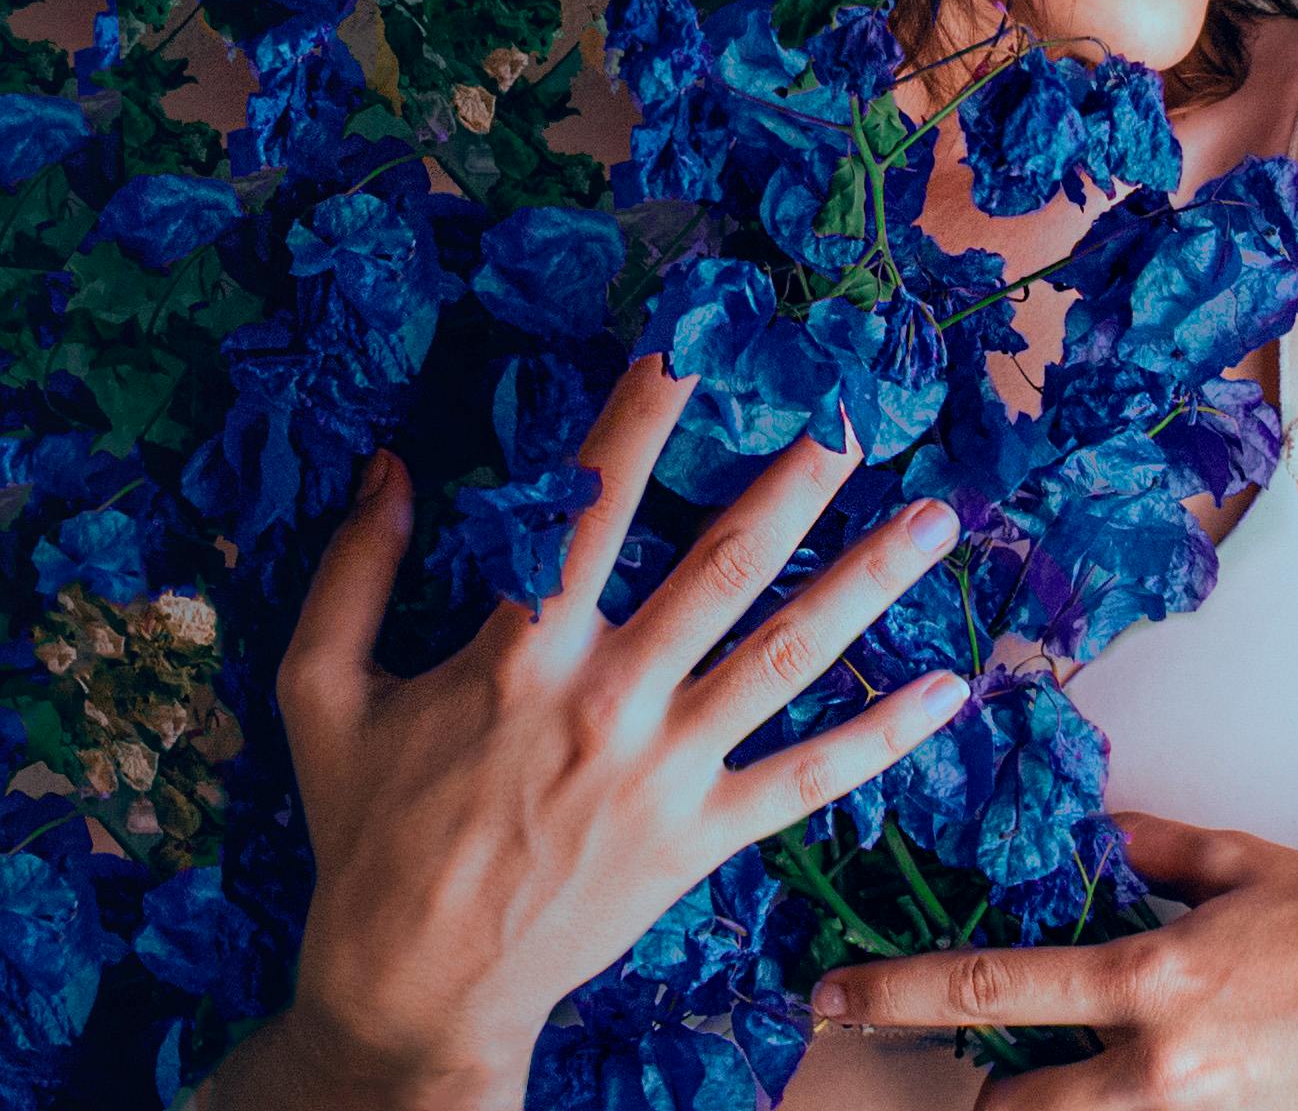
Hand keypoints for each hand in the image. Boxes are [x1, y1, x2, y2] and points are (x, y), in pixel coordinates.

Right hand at [271, 352, 968, 1102]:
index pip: (593, 499)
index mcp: (520, 652)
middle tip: (862, 404)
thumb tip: (388, 464)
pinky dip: (882, 736)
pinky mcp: (703, 836)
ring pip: (788, 657)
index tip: (695, 334)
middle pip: (726, 563)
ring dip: (868, 583)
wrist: (411, 991)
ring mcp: (667, 770)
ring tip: (940, 518)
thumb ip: (351, 573)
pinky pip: (808, 779)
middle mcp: (609, 698)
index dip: (645, 409)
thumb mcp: (321, 696)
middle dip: (798, 476)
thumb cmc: (370, 832)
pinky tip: (949, 689)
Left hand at [809, 807, 1297, 1108]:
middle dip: (972, 1086)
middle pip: (1011, 1107)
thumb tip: (1092, 832)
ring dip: (1040, 1108)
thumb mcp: (1253, 862)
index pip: (992, 987)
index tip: (832, 991)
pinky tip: (1131, 1075)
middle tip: (951, 1052)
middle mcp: (1158, 1071)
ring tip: (1038, 1069)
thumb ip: (1157, 848)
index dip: (897, 993)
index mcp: (1153, 978)